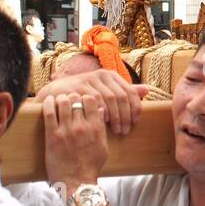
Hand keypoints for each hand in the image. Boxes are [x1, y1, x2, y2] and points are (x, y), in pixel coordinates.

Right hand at [34, 69, 148, 134]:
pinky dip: (102, 112)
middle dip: (126, 115)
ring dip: (116, 117)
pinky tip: (104, 123)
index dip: (135, 108)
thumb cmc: (84, 96)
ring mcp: (89, 80)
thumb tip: (147, 90)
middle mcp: (101, 75)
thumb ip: (124, 92)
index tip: (135, 122)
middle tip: (125, 130)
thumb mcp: (105, 91)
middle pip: (121, 97)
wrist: (56, 94)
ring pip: (110, 99)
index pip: (130, 91)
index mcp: (110, 75)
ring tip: (117, 130)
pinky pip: (95, 101)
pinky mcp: (78, 87)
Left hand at [42, 92, 108, 190]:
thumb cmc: (91, 166)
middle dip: (71, 97)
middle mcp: (82, 126)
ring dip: (60, 99)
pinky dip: (48, 104)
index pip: (91, 100)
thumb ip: (101, 127)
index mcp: (95, 127)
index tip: (81, 101)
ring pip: (63, 102)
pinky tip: (48, 102)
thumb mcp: (103, 146)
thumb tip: (101, 110)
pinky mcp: (53, 136)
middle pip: (76, 98)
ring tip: (58, 101)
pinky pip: (49, 113)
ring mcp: (67, 130)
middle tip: (68, 100)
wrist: (77, 182)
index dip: (85, 97)